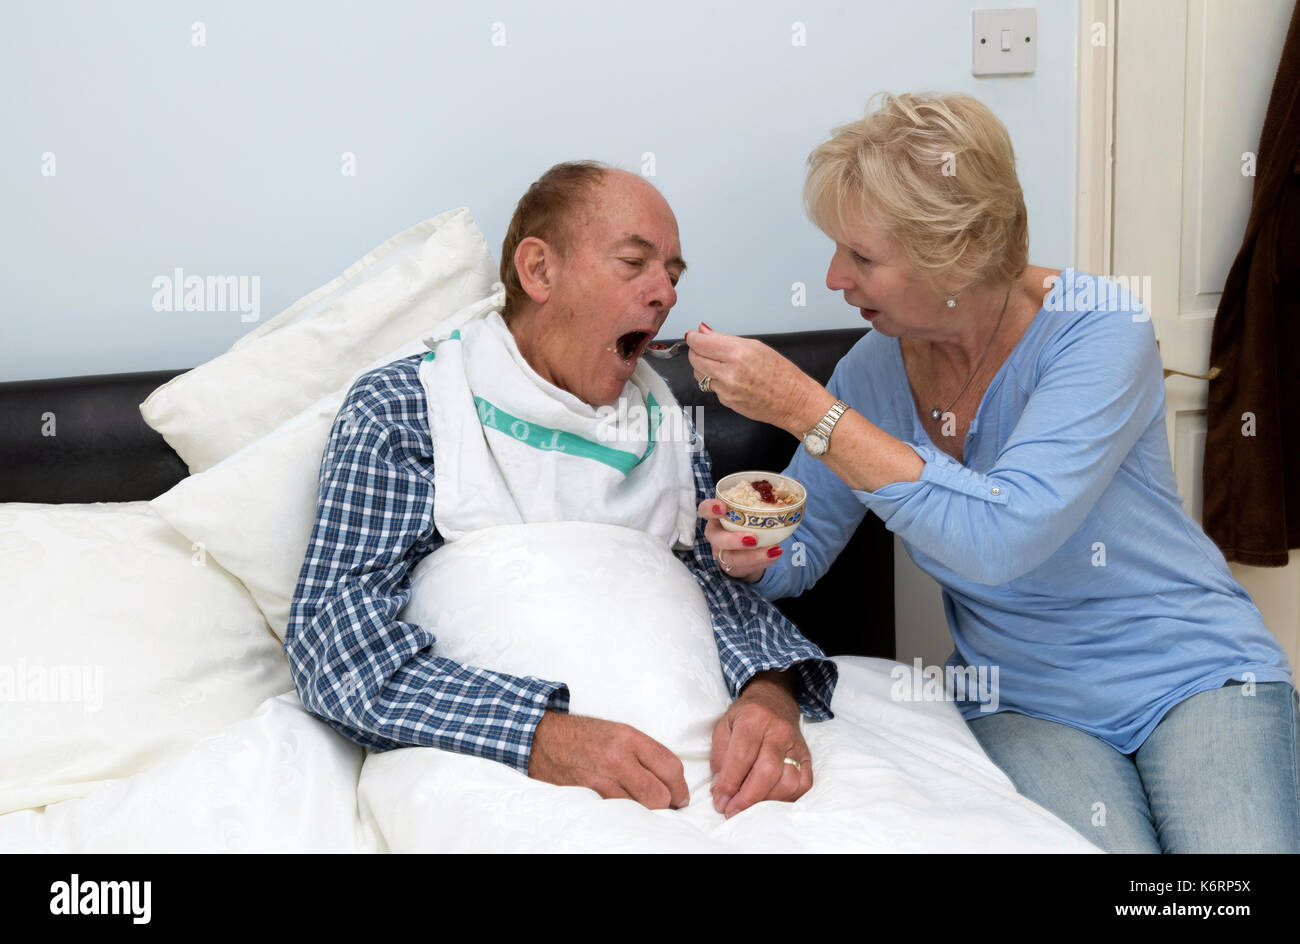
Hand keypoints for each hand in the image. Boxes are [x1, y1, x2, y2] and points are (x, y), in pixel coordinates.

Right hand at [528, 712, 688, 809]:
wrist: (544, 739)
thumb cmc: (585, 736)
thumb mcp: (618, 732)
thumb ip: (645, 753)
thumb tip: (671, 780)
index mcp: (628, 737)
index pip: (670, 766)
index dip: (681, 787)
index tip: (681, 796)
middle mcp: (617, 757)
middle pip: (659, 794)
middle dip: (667, 803)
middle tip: (665, 804)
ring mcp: (600, 779)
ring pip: (640, 807)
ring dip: (647, 810)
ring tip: (644, 805)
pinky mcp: (587, 795)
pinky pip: (618, 812)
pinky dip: (626, 814)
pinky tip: (625, 808)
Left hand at [686, 324, 829, 435]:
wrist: (793, 401)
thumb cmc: (782, 373)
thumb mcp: (756, 346)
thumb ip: (726, 339)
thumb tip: (705, 332)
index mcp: (738, 353)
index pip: (700, 343)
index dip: (694, 337)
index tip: (693, 335)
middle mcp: (729, 372)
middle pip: (694, 358)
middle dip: (696, 351)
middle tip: (703, 347)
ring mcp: (726, 389)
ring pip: (699, 374)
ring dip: (703, 366)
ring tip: (718, 363)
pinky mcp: (725, 401)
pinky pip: (710, 387)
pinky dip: (715, 380)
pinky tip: (729, 378)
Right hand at [698, 498, 782, 581]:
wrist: (750, 548)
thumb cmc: (751, 523)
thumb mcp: (756, 508)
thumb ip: (772, 495)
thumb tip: (796, 482)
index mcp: (718, 515)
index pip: (705, 509)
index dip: (710, 508)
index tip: (722, 507)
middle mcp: (716, 534)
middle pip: (716, 537)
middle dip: (733, 539)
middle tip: (753, 538)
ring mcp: (722, 552)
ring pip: (730, 557)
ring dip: (753, 556)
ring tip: (774, 550)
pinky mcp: (732, 567)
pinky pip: (743, 568)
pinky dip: (760, 563)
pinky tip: (774, 555)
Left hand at [710, 671, 812, 817]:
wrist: (774, 699)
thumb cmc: (745, 716)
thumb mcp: (724, 726)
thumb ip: (720, 759)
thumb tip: (720, 792)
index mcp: (754, 719)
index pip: (742, 757)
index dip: (730, 783)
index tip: (720, 801)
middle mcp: (779, 731)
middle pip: (767, 772)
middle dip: (747, 798)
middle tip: (732, 812)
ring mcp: (796, 745)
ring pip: (788, 782)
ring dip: (766, 802)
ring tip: (749, 808)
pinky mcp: (807, 756)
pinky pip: (803, 784)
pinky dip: (787, 799)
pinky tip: (770, 802)